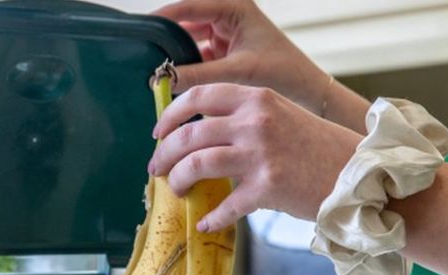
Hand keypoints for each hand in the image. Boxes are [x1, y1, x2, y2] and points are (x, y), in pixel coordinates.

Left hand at [148, 84, 361, 231]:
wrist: (359, 175)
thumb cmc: (319, 148)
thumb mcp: (282, 115)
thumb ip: (245, 118)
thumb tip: (200, 133)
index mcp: (257, 99)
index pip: (198, 96)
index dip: (170, 115)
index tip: (158, 133)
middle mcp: (255, 122)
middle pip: (189, 134)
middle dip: (165, 154)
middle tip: (157, 169)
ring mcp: (260, 155)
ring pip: (197, 164)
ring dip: (178, 181)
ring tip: (177, 190)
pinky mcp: (267, 188)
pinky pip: (225, 206)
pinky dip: (211, 217)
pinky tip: (205, 222)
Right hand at [154, 0, 370, 132]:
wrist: (307, 92)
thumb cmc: (283, 73)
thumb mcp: (237, 71)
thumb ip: (198, 75)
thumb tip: (163, 80)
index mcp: (234, 7)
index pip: (188, 6)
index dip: (163, 17)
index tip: (141, 31)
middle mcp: (226, 16)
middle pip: (184, 23)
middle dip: (166, 41)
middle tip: (145, 57)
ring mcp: (223, 35)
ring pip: (187, 42)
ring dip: (174, 57)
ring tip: (156, 72)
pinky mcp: (221, 55)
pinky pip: (194, 58)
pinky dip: (184, 70)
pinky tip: (171, 82)